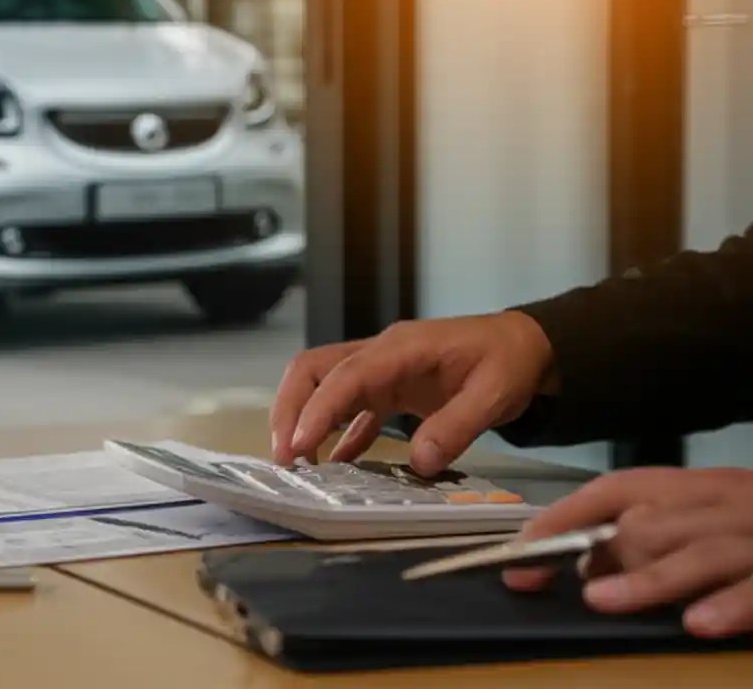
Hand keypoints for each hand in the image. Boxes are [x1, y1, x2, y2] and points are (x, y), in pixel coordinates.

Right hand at [270, 311, 556, 475]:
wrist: (527, 346)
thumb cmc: (510, 361)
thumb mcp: (494, 394)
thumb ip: (456, 426)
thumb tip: (419, 463)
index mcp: (402, 348)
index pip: (346, 375)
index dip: (318, 409)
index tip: (298, 444)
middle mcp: (381, 354)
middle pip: (314, 370)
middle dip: (290, 409)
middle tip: (283, 455)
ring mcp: (381, 370)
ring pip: (323, 387)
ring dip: (304, 420)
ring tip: (296, 463)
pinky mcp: (389, 388)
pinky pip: (351, 410)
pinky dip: (336, 435)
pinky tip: (333, 464)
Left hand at [504, 467, 752, 638]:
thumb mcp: (699, 520)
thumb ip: (645, 541)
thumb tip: (582, 571)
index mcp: (688, 487)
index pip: (610, 494)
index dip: (559, 523)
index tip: (517, 563)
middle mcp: (722, 501)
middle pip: (651, 522)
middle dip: (605, 556)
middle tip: (571, 590)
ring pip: (699, 552)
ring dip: (649, 580)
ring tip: (602, 602)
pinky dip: (732, 604)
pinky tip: (699, 625)